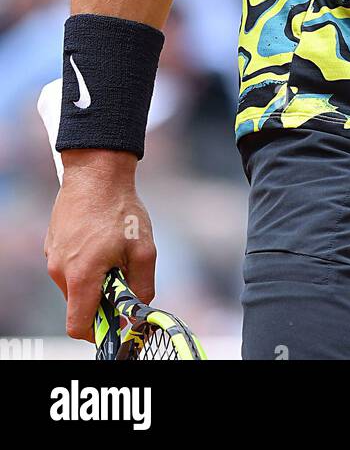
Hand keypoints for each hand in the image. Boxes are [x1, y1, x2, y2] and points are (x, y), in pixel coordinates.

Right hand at [44, 150, 155, 341]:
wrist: (97, 171)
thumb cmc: (121, 209)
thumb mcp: (144, 251)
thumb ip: (142, 288)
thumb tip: (137, 310)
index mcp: (81, 277)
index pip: (78, 326)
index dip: (99, 330)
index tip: (117, 317)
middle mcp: (59, 271)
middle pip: (79, 305)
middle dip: (101, 298)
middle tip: (123, 274)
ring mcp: (53, 256)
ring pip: (74, 285)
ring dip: (94, 278)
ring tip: (112, 249)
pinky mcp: (52, 243)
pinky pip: (69, 266)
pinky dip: (85, 262)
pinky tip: (100, 238)